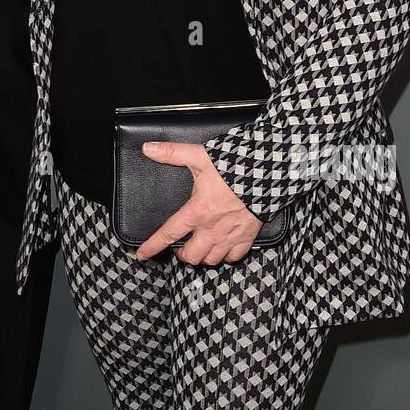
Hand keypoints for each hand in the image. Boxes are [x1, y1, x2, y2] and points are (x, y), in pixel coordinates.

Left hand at [135, 142, 262, 265]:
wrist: (266, 173)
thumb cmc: (233, 166)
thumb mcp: (199, 156)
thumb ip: (172, 153)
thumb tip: (148, 149)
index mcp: (197, 211)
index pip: (169, 234)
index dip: (152, 246)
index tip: (142, 255)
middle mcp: (212, 229)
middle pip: (191, 256)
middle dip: (181, 255)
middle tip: (179, 247)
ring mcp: (230, 236)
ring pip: (210, 260)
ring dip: (202, 256)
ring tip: (198, 247)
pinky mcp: (246, 238)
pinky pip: (233, 258)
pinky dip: (225, 256)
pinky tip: (221, 248)